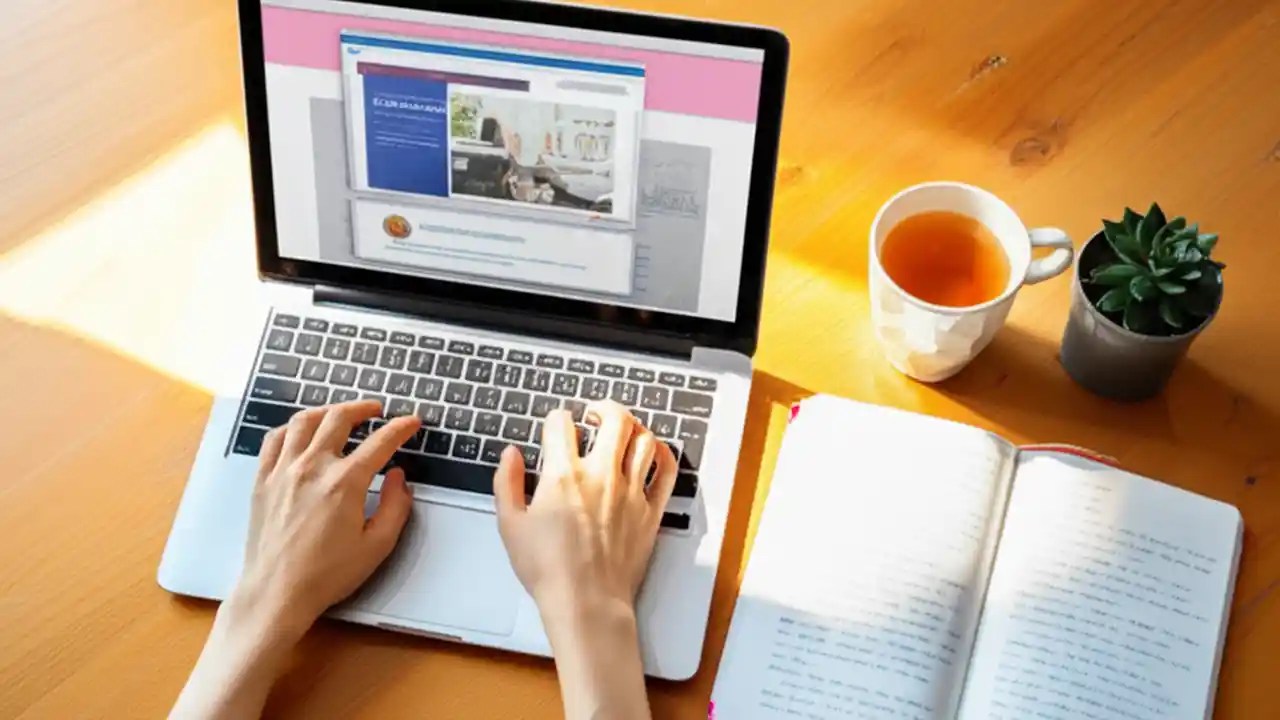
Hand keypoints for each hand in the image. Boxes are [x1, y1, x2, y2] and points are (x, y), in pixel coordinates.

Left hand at [172, 401, 419, 719]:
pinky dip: (291, 428)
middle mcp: (312, 468)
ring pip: (304, 421)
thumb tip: (398, 478)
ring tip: (340, 414)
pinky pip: (274, 439)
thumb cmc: (327, 574)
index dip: (400, 428)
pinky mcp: (263, 480)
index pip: (380, 442)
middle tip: (376, 410)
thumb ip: (395, 507)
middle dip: (362, 408)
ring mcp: (283, 471)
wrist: (277, 592)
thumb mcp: (377, 546)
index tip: (411, 422)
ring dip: (327, 411)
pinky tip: (301, 432)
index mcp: (344, 483)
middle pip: (339, 418)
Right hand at [493, 400, 676, 719]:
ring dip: (632, 426)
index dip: (555, 419)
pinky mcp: (650, 510)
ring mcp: (630, 492)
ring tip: (621, 430)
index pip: (561, 424)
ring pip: (642, 439)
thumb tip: (511, 455)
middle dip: (601, 408)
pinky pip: (666, 471)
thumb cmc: (548, 570)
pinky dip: (662, 453)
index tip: (554, 427)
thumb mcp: (510, 525)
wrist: (586, 603)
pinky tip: (652, 451)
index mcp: (563, 476)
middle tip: (594, 415)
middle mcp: (601, 476)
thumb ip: (507, 483)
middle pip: (613, 419)